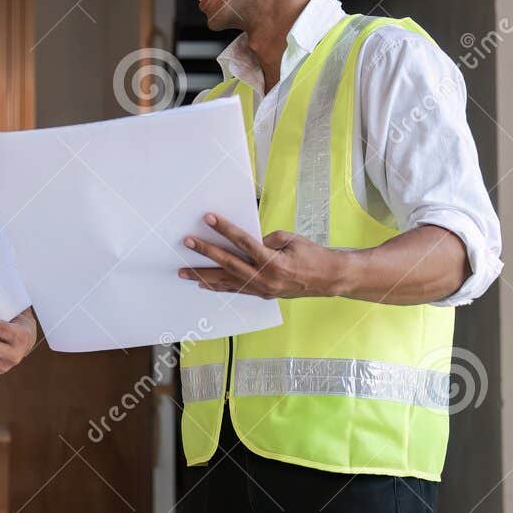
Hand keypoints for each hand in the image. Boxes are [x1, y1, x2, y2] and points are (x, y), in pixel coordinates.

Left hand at [178, 213, 348, 299]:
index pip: (243, 242)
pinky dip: (218, 287)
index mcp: (273, 261)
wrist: (329, 279)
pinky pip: (235, 290)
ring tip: (183, 272)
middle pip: (228, 264)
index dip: (224, 230)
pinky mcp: (261, 294)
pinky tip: (203, 284)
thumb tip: (245, 242)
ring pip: (227, 281)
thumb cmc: (313, 255)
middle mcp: (264, 278)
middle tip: (187, 243)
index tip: (208, 218)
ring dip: (203, 276)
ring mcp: (262, 289)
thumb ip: (266, 239)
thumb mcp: (291, 239)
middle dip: (205, 252)